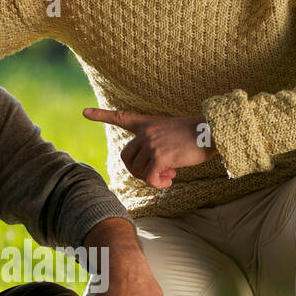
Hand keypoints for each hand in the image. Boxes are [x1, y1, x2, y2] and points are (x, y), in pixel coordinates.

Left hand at [83, 108, 215, 189]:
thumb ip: (156, 146)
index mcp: (147, 123)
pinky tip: (170, 179)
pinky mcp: (160, 157)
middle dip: (136, 170)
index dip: (101, 115)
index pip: (120, 117)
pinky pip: (149, 178)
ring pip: (138, 171)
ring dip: (152, 178)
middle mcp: (146, 132)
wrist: (212, 131)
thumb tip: (153, 172)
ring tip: (169, 175)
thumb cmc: (196, 135)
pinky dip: (158, 183)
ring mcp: (151, 144)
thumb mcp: (171, 134)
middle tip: (155, 174)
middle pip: (125, 157)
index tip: (84, 112)